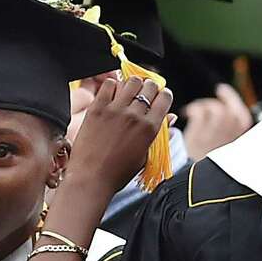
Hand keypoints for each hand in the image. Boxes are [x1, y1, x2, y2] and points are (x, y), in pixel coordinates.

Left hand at [65, 76, 173, 201]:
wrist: (91, 178)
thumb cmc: (118, 173)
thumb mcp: (145, 156)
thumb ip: (159, 135)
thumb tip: (171, 119)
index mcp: (150, 128)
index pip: (165, 98)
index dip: (163, 95)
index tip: (159, 97)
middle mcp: (135, 115)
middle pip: (149, 86)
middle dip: (149, 88)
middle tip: (143, 94)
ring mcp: (115, 110)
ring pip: (131, 82)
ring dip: (133, 85)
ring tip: (128, 92)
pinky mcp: (97, 108)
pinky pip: (109, 85)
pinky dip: (113, 86)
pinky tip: (112, 94)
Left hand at [182, 83, 252, 161]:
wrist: (194, 184)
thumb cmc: (206, 165)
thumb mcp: (223, 149)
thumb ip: (227, 130)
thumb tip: (225, 107)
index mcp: (239, 141)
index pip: (241, 114)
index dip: (231, 98)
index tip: (221, 90)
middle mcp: (230, 139)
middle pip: (229, 110)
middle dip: (215, 101)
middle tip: (204, 103)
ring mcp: (215, 138)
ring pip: (215, 109)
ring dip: (204, 105)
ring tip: (195, 111)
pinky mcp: (199, 138)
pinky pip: (200, 113)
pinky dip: (194, 109)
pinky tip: (189, 114)